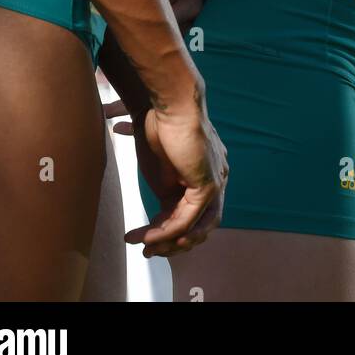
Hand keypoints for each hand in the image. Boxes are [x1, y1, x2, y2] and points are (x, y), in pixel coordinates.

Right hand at [115, 100, 228, 257]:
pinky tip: (147, 237)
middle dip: (169, 241)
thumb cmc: (160, 123)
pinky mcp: (208, 186)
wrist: (171, 105)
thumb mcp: (159, 161)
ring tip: (145, 247)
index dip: (164, 228)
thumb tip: (147, 186)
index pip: (189, 212)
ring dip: (168, 241)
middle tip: (145, 249)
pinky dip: (167, 232)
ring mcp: (215, 183)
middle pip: (196, 225)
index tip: (139, 236)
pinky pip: (187, 220)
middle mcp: (216, 179)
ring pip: (194, 228)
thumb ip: (160, 180)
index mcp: (204, 172)